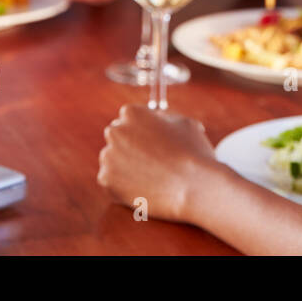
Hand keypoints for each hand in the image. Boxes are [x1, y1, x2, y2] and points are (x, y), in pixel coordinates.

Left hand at [98, 104, 219, 221]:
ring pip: (112, 159)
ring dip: (124, 165)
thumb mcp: (183, 122)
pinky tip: (142, 187)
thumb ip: (163, 117)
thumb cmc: (193, 152)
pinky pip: (111, 180)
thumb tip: (155, 119)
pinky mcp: (107, 180)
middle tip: (150, 160)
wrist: (194, 187)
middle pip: (117, 137)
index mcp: (132, 113)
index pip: (129, 118)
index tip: (153, 142)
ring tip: (149, 176)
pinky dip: (122, 185)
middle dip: (129, 146)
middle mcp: (115, 131)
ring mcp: (109, 156)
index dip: (143, 130)